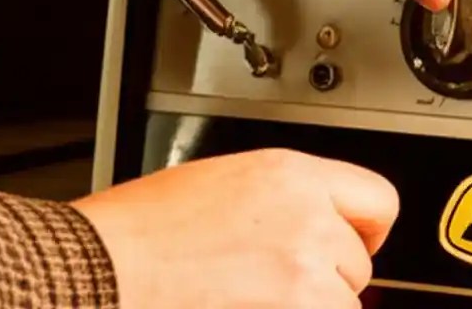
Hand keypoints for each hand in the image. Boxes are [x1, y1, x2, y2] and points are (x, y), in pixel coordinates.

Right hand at [73, 149, 399, 308]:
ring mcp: (301, 271)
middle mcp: (307, 217)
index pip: (378, 200)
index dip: (365, 231)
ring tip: (256, 299)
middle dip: (329, 280)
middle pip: (360, 262)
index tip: (353, 245)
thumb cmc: (133, 235)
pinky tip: (252, 308)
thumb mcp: (222, 185)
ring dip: (313, 305)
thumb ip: (284, 203)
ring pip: (345, 302)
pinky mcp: (294, 306)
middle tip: (278, 286)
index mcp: (290, 175)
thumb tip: (318, 228)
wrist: (93, 271)